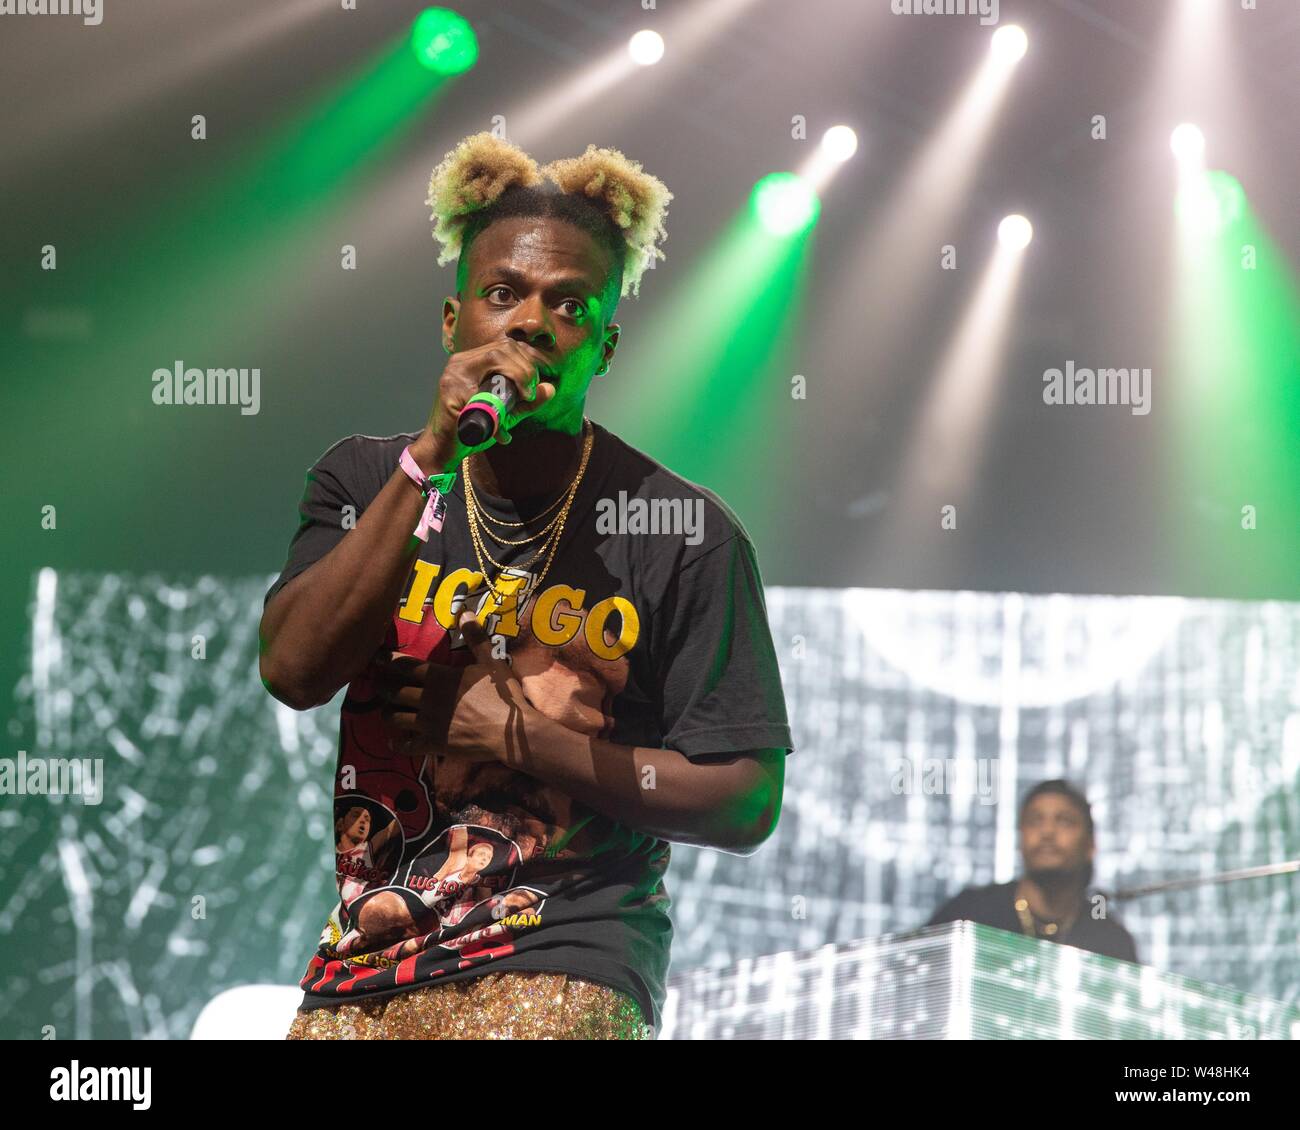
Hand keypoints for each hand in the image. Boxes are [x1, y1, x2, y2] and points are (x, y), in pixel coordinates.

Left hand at [375, 611, 535, 763]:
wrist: (510, 734)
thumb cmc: (503, 697)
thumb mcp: (492, 663)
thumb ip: (476, 639)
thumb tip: (466, 613)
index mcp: (440, 677)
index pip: (406, 666)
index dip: (388, 661)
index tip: (375, 657)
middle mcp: (428, 699)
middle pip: (394, 692)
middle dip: (382, 687)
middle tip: (376, 685)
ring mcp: (429, 724)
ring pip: (395, 718)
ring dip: (386, 713)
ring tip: (384, 711)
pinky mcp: (434, 744)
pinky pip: (408, 745)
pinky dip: (398, 744)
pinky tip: (394, 742)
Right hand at [415, 338, 558, 470]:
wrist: (442, 451)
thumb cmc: (473, 431)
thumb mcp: (507, 414)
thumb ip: (528, 402)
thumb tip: (550, 388)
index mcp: (473, 362)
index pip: (506, 347)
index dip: (527, 362)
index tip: (533, 386)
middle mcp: (461, 362)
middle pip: (503, 348)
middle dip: (526, 369)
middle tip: (530, 394)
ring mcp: (453, 375)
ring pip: (495, 357)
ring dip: (517, 377)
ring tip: (523, 400)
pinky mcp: (450, 394)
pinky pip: (483, 395)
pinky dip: (497, 414)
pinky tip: (501, 433)